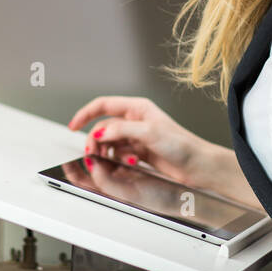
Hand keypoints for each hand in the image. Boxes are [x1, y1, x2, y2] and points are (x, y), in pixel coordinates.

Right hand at [67, 95, 208, 186]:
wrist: (197, 165)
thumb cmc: (182, 145)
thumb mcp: (148, 133)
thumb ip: (121, 130)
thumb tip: (100, 131)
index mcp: (137, 108)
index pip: (103, 105)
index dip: (85, 114)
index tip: (73, 126)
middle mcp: (135, 121)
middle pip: (103, 127)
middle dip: (95, 140)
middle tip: (93, 154)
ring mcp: (137, 137)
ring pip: (110, 142)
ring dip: (106, 152)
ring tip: (108, 161)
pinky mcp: (140, 152)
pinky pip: (119, 154)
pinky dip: (118, 160)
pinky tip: (128, 164)